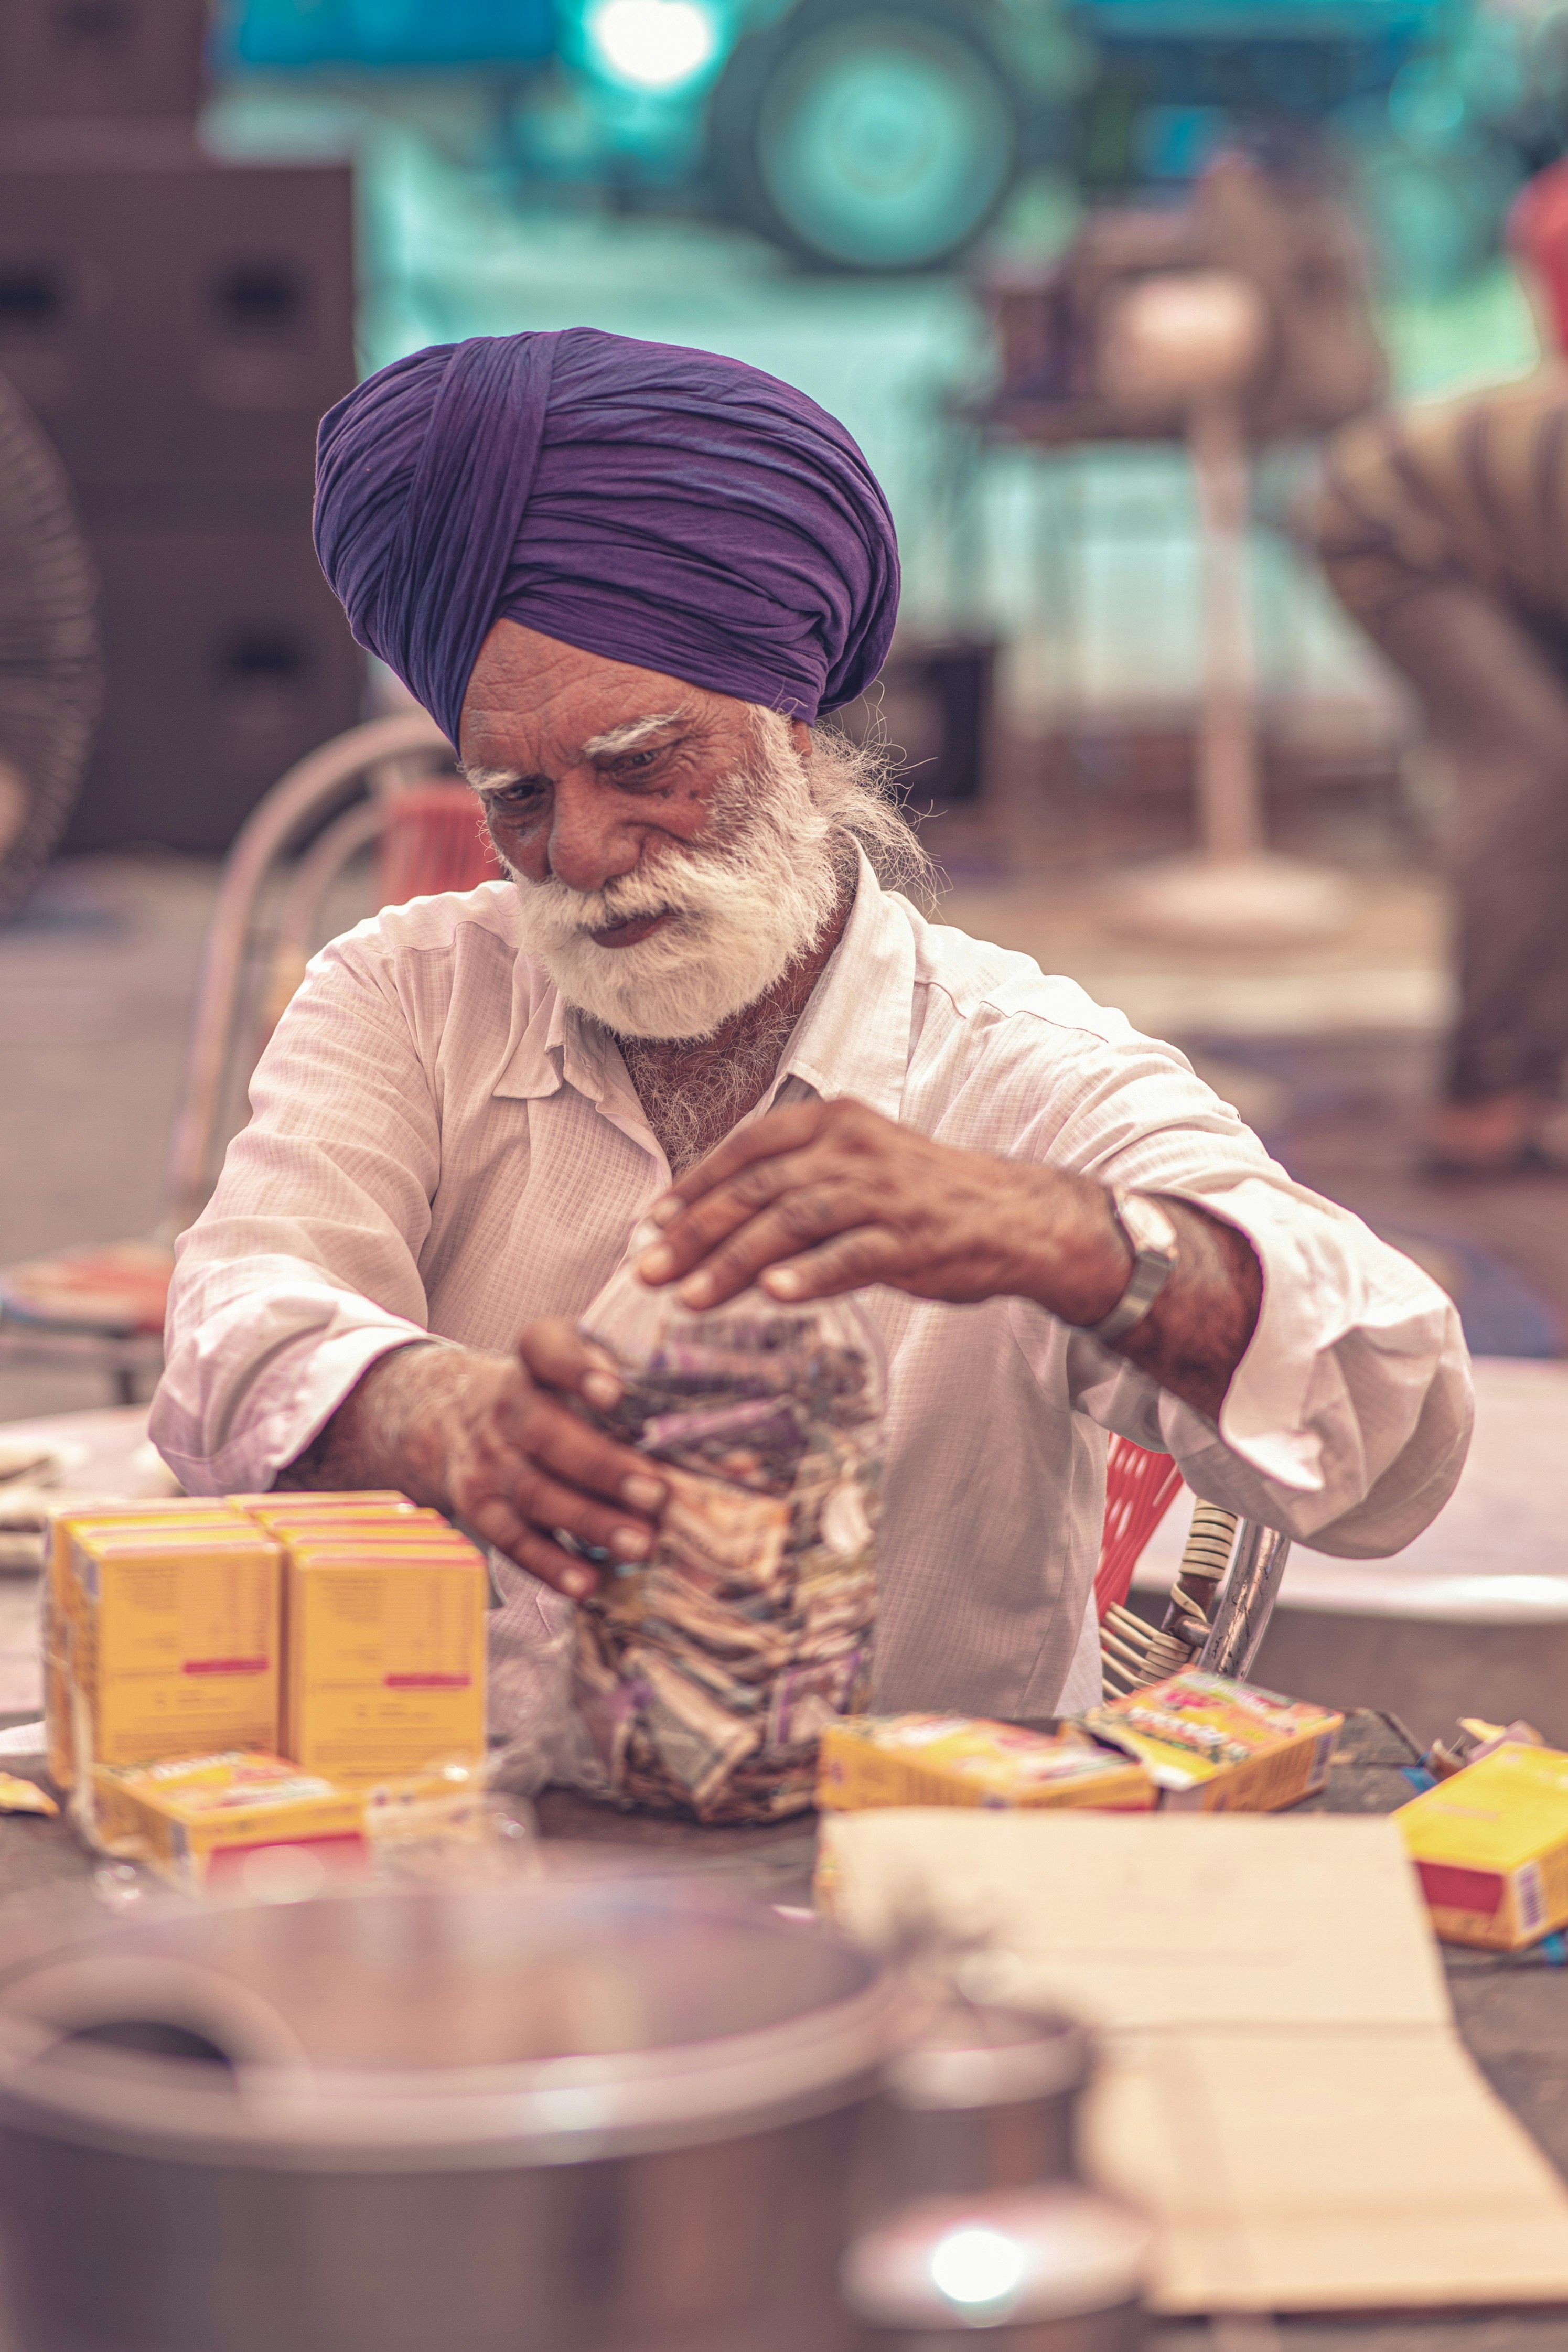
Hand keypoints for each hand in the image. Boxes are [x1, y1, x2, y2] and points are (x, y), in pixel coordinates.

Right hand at [328, 1324, 666, 1600]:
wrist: (452, 1415)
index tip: (616, 1391)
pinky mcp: (478, 1506)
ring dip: (590, 1522)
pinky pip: (512, 1539)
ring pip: (536, 1493)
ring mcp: (488, 1460)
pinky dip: (551, 1564)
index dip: (577, 1368)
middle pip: (547, 1435)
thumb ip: (621, 1370)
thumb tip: (699, 1420)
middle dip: (603, 1467)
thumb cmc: (546, 1390)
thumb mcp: (568, 1360)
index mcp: (534, 1359)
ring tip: (641, 1544)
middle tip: (656, 1494)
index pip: (547, 1350)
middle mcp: (506, 1407)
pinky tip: (589, 1582)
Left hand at [633, 1097, 1126, 1319]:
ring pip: (791, 1223)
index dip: (693, 1186)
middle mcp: (852, 1148)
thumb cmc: (919, 1197)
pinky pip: (851, 1255)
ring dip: (734, 1261)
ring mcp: (882, 1192)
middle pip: (756, 1188)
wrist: (1013, 1216)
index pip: (746, 1149)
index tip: (650, 1224)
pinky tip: (773, 1294)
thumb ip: (790, 1186)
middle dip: (694, 1232)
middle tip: (647, 1270)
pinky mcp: (911, 1237)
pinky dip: (809, 1274)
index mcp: (832, 1122)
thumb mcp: (852, 1168)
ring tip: (690, 1296)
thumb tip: (708, 1226)